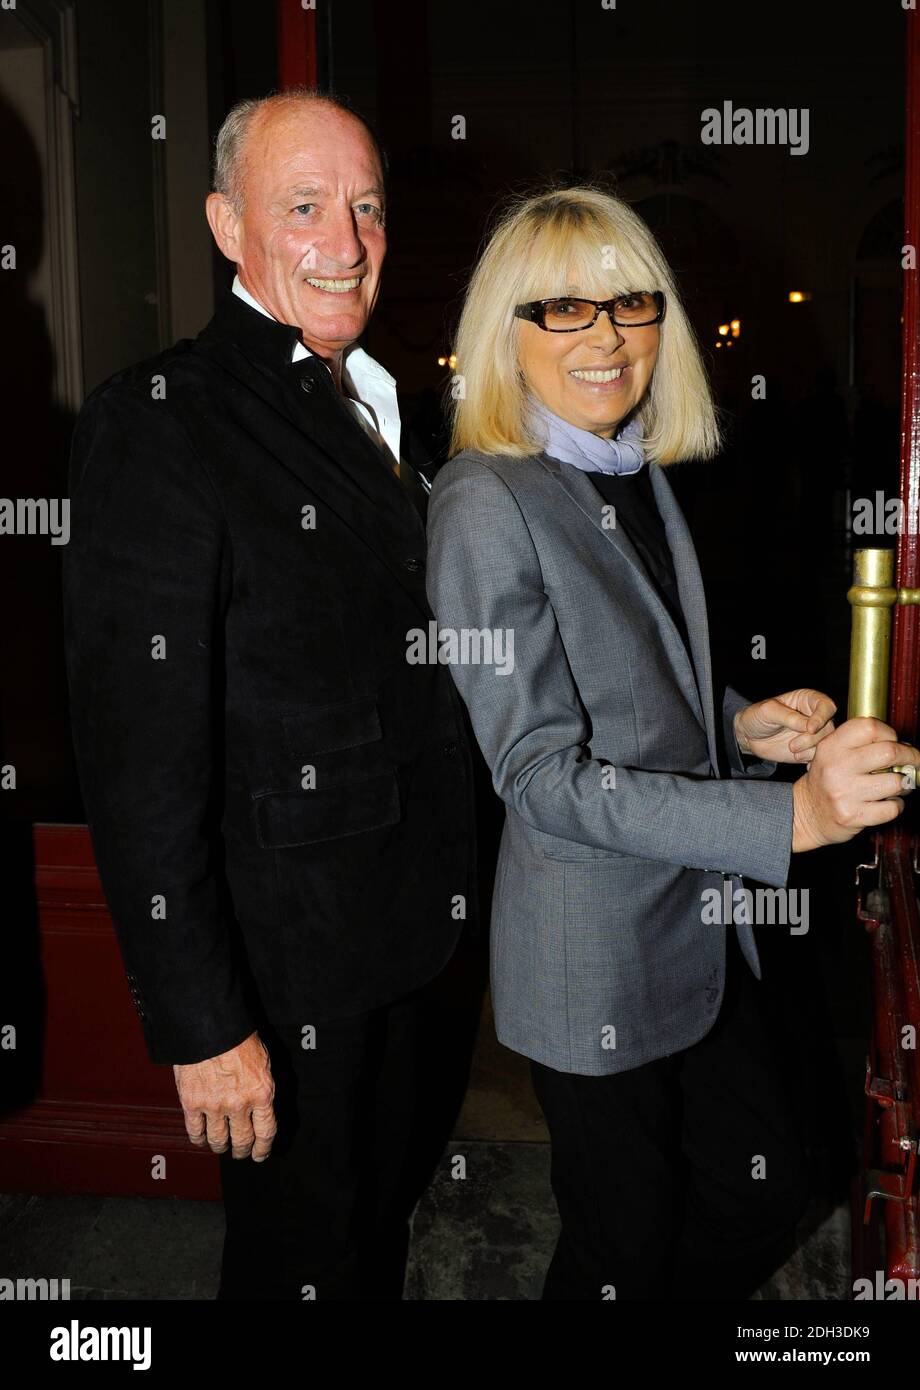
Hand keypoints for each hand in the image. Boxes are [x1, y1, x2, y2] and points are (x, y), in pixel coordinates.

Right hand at [174, 1031, 276, 1160]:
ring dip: (221, 1147)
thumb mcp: (262, 1061)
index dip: (263, 1148)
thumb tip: (261, 1106)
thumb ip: (261, 1086)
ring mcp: (214, 1106)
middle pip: (242, 1140)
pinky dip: (198, 1139)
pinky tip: (201, 1140)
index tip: (260, 1154)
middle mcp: (239, 1104)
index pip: (266, 1131)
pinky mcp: (191, 1103)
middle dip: (242, 1150)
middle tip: (240, 1152)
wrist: (209, 1026)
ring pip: (218, 1140)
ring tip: (221, 1147)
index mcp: (261, 1092)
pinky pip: (195, 1131)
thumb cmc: (237, 1037)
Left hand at [734, 688, 836, 763]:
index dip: (821, 717)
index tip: (809, 729)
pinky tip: (798, 758)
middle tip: (792, 745)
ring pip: (825, 743)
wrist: (748, 736)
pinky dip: (811, 759)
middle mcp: (814, 716)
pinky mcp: (809, 749)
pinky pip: (819, 756)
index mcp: (807, 700)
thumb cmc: (756, 717)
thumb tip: (808, 725)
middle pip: (828, 727)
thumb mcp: (768, 711)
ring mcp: (813, 734)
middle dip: (812, 739)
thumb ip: (789, 717)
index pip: (826, 706)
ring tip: (792, 750)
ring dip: (810, 750)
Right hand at [791, 717, 919, 852]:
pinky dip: (896, 805)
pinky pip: (892, 808)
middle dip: (910, 756)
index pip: (870, 727)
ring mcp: (844, 793)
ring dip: (903, 784)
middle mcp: (836, 767)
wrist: (805, 813)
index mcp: (831, 746)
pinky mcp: (853, 816)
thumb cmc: (827, 780)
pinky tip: (886, 803)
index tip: (895, 742)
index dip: (889, 733)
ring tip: (896, 785)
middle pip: (889, 751)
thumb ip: (860, 744)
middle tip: (914, 761)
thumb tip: (903, 745)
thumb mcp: (832, 753)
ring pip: (896, 782)